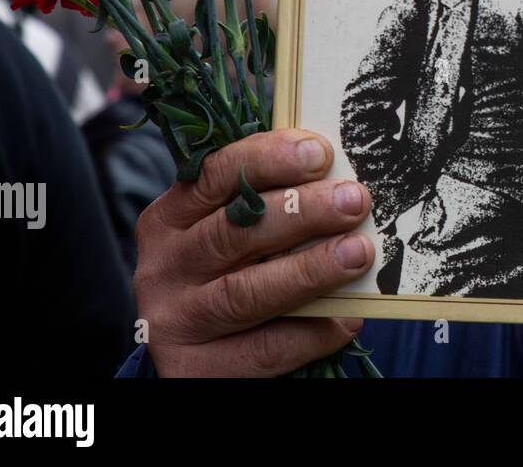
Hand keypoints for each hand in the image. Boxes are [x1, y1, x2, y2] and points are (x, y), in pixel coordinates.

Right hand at [134, 129, 375, 376]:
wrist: (202, 355)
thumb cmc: (232, 272)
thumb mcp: (232, 230)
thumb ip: (269, 204)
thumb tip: (339, 180)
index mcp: (169, 219)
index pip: (214, 177)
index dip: (268, 160)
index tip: (320, 153)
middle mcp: (164, 268)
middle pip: (232, 233)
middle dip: (300, 212)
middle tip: (353, 201)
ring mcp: (176, 322)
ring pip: (245, 293)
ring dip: (309, 270)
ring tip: (358, 252)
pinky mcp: (196, 370)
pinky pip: (265, 349)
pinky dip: (312, 332)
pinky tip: (347, 317)